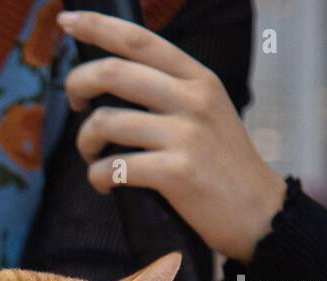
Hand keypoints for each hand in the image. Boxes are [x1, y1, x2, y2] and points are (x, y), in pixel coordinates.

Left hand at [58, 10, 285, 262]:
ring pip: (106, 122)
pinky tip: (105, 185)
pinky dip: (97, 178)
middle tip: (75, 104)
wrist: (259, 212)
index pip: (140, 40)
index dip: (98, 26)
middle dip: (77, 85)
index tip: (67, 22)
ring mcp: (186, 135)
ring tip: (93, 155)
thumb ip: (168, 91)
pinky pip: (113, 167)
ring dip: (85, 142)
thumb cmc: (221, 164)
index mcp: (198, 78)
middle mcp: (193, 99)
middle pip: (113, 73)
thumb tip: (112, 78)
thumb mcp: (206, 112)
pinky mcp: (176, 173)